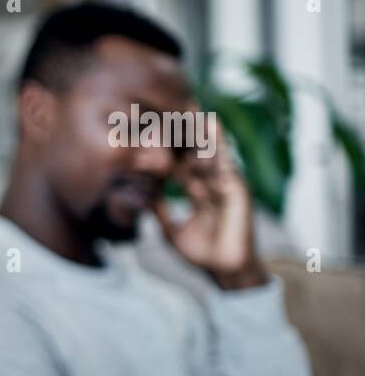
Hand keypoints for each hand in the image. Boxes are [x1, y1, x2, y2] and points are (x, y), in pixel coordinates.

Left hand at [153, 114, 267, 289]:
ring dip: (197, 128)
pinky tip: (209, 123)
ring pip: (208, 149)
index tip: (146, 127)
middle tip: (165, 105)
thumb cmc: (202, 253)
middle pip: (193, 150)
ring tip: (186, 104)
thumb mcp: (170, 230)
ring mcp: (225, 182)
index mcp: (197, 189)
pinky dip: (217, 141)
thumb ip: (159, 212)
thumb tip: (139, 198)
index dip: (165, 146)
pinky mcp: (237, 186)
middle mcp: (211, 182)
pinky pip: (225, 159)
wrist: (225, 271)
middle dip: (181, 130)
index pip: (179, 162)